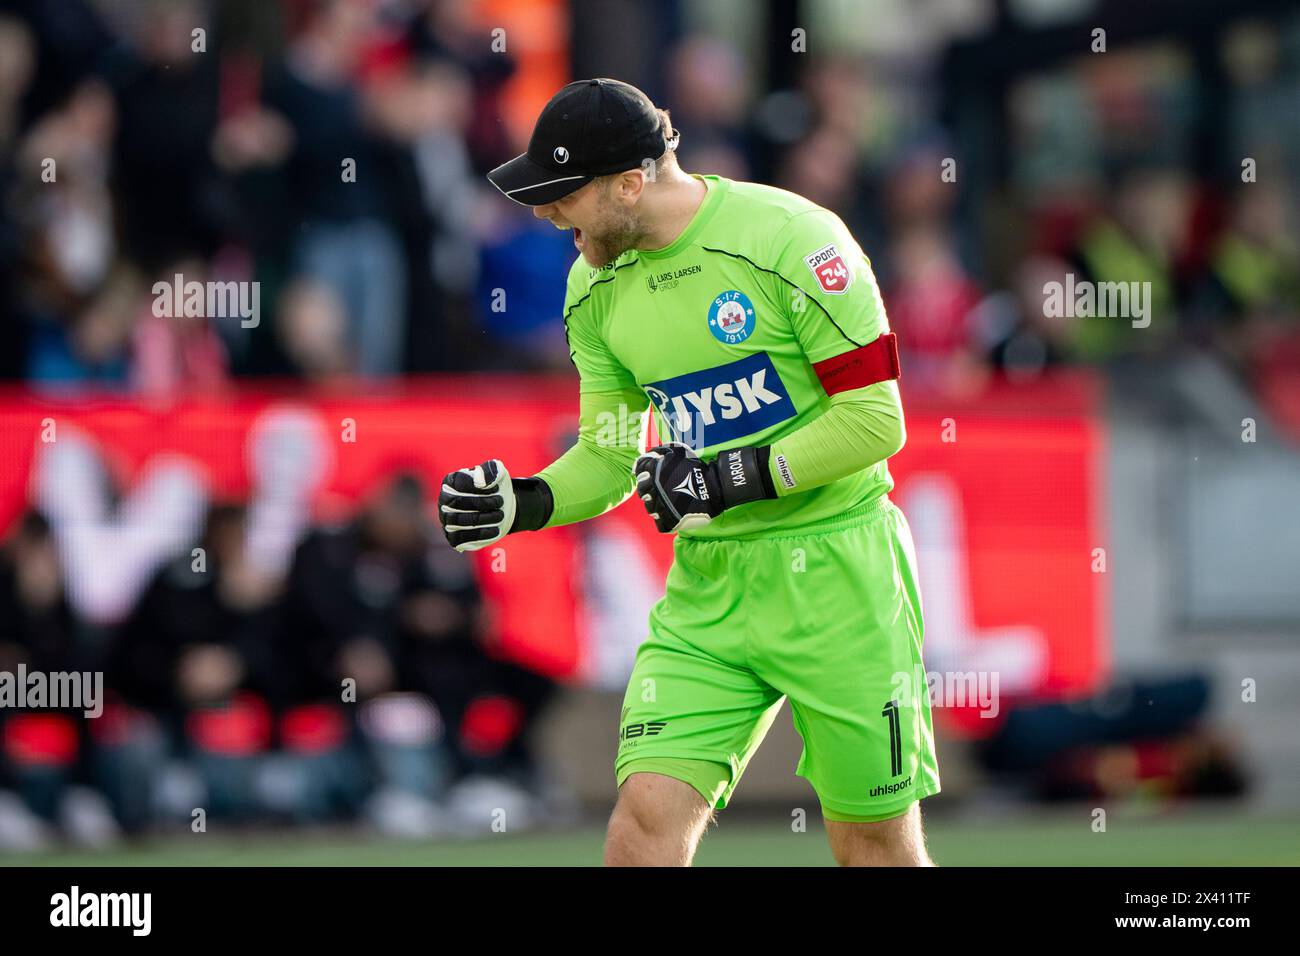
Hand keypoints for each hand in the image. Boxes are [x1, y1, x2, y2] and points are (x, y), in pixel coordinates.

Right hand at [438, 459, 516, 551]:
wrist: (501, 509)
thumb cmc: (496, 488)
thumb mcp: (498, 473)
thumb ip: (491, 470)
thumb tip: (480, 482)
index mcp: (451, 482)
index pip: (458, 482)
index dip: (479, 486)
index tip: (496, 488)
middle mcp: (444, 501)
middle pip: (457, 502)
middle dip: (482, 502)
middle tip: (499, 502)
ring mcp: (447, 520)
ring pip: (459, 520)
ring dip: (484, 518)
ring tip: (499, 515)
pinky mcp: (453, 537)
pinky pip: (461, 538)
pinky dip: (480, 534)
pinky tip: (495, 529)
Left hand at [634, 443, 775, 532]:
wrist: (714, 487)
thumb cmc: (695, 468)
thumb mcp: (677, 452)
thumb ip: (658, 452)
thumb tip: (640, 462)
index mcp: (654, 470)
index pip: (639, 470)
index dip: (645, 472)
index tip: (654, 475)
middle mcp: (654, 488)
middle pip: (642, 490)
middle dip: (650, 488)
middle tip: (665, 488)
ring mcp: (660, 506)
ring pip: (649, 507)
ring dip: (657, 504)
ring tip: (670, 500)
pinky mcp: (668, 521)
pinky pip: (660, 522)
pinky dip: (665, 519)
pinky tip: (673, 512)